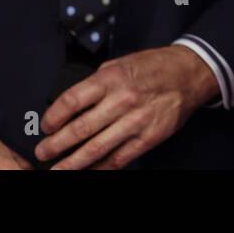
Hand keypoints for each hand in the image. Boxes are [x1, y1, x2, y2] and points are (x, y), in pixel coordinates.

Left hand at [34, 45, 218, 169]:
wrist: (189, 73)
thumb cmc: (154, 67)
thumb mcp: (121, 63)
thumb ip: (97, 82)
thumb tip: (71, 104)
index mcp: (112, 78)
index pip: (72, 100)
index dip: (53, 117)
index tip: (46, 126)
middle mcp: (123, 100)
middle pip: (80, 129)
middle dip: (56, 145)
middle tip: (43, 152)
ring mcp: (136, 121)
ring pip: (96, 148)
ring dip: (72, 162)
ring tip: (58, 168)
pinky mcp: (148, 137)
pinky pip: (119, 158)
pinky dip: (101, 167)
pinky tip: (88, 169)